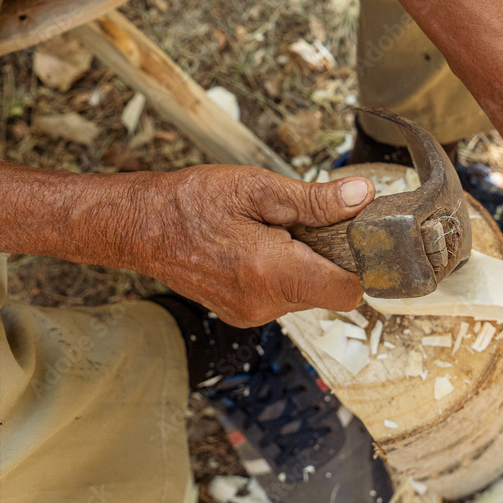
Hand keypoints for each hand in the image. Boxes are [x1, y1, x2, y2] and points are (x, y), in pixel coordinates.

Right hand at [130, 165, 374, 326]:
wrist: (139, 227)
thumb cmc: (191, 203)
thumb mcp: (258, 188)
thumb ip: (316, 199)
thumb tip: (362, 197)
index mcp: (272, 273)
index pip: (348, 291)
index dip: (359, 263)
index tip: (352, 236)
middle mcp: (264, 304)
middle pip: (329, 291)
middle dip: (328, 258)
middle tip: (301, 224)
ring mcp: (251, 314)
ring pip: (306, 294)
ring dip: (304, 266)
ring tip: (273, 235)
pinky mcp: (242, 315)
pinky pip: (282, 298)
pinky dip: (283, 275)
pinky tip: (259, 249)